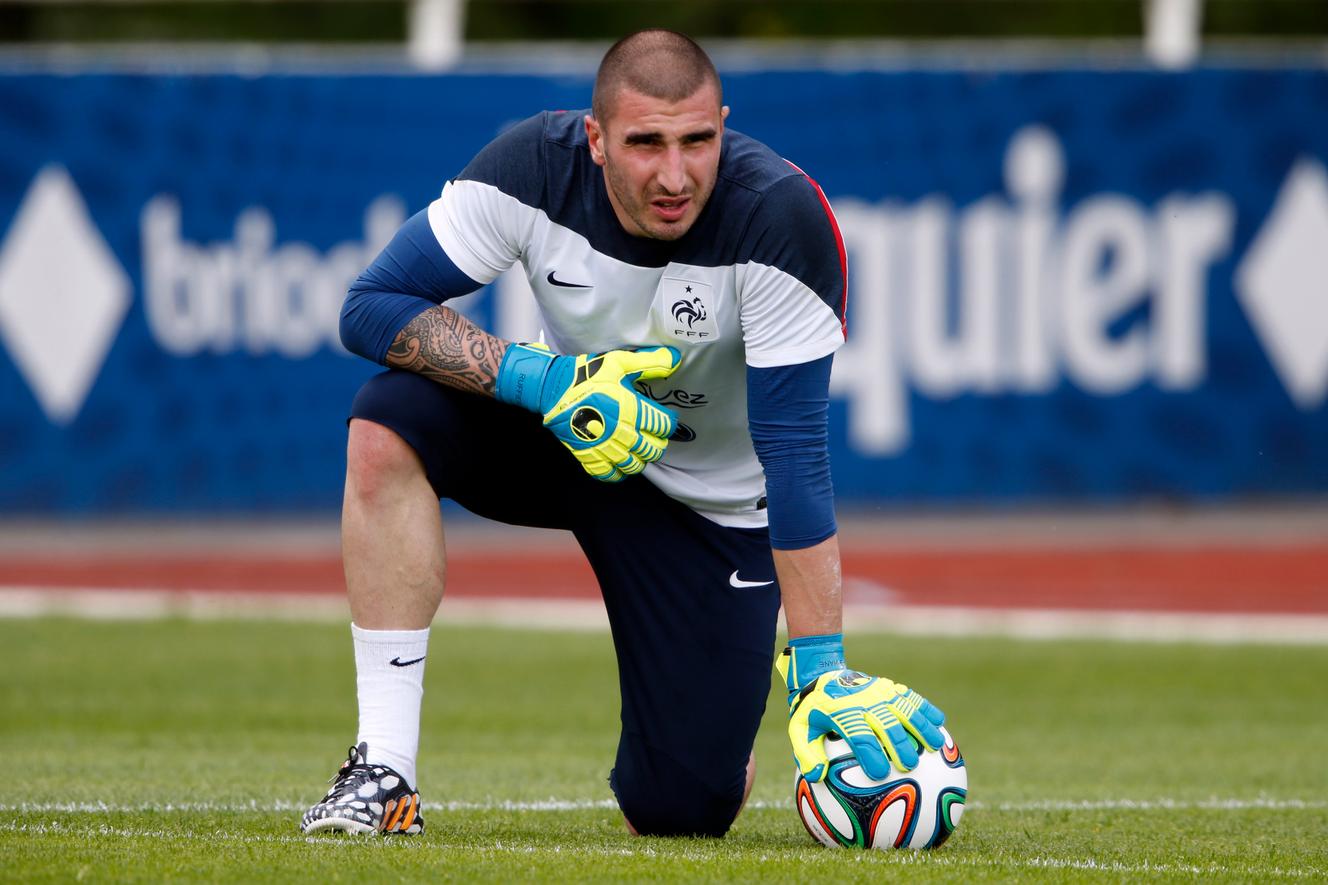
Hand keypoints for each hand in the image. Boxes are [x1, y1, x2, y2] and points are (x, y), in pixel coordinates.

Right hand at [495, 343, 680, 481]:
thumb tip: (674, 359)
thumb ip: (650, 363)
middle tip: (652, 435)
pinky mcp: (588, 456)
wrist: (554, 389)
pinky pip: (609, 475)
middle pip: (653, 450)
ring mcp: (605, 447)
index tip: (664, 419)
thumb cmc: (587, 375)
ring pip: (635, 466)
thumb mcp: (619, 363)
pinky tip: (618, 462)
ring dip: (640, 458)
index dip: (669, 424)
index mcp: (632, 410)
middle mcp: (621, 433)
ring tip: (637, 448)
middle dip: (657, 443)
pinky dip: (617, 472)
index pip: (664, 426)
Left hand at [776, 635, 945, 781]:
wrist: (823, 673)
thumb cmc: (813, 710)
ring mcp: (879, 691)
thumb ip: (807, 753)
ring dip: (921, 726)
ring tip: (936, 746)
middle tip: (910, 766)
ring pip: (904, 708)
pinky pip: (911, 696)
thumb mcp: (800, 729)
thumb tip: (816, 778)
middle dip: (899, 744)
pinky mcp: (890, 686)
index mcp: (841, 713)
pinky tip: (941, 723)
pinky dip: (926, 708)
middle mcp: (864, 701)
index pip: (858, 734)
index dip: (870, 753)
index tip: (880, 773)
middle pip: (886, 724)